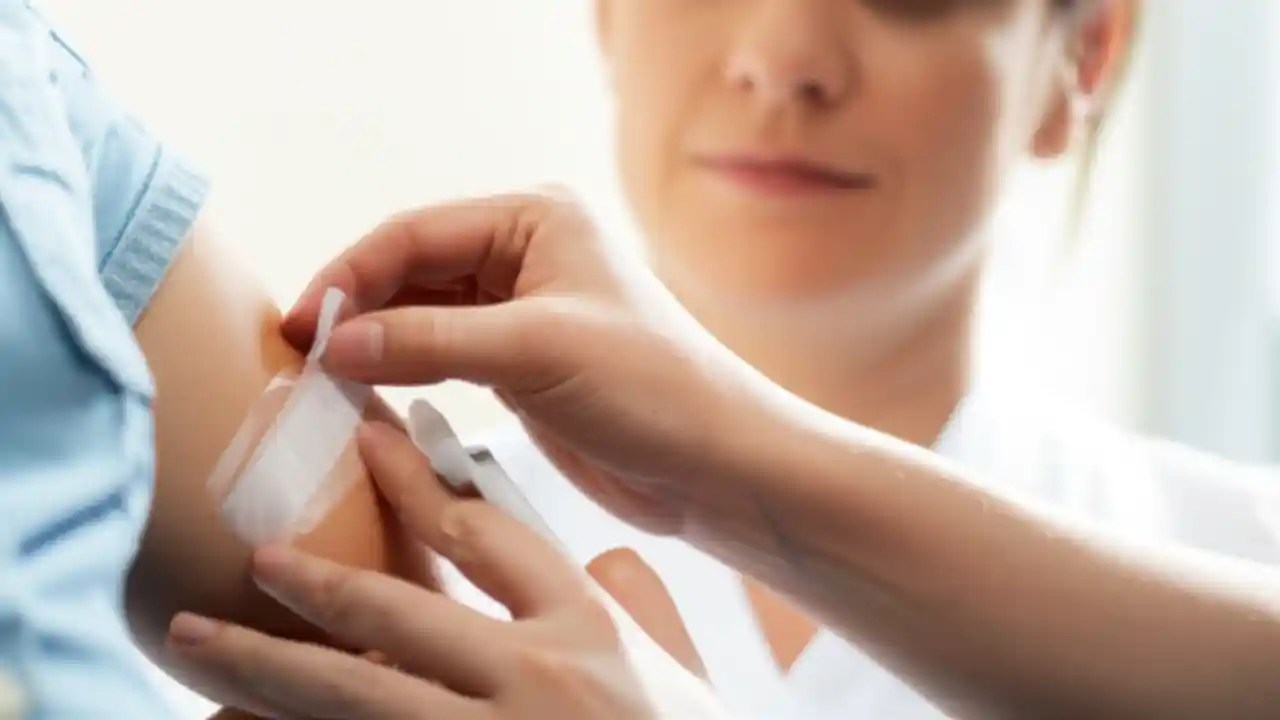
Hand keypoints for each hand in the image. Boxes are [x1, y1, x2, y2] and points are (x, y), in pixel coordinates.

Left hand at [167, 422, 720, 719]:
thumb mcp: (679, 667)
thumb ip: (640, 602)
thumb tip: (601, 552)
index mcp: (585, 627)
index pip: (487, 533)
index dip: (416, 479)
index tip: (370, 438)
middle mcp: (535, 678)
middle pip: (395, 614)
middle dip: (312, 582)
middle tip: (252, 555)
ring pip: (354, 696)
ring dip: (262, 668)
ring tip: (191, 640)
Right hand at [282, 194, 769, 535]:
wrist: (712, 461)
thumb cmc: (650, 388)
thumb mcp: (535, 352)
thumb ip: (430, 341)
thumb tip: (335, 341)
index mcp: (536, 218)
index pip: (416, 233)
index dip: (350, 275)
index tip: (300, 325)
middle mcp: (527, 251)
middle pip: (413, 267)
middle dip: (358, 307)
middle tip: (300, 355)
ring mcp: (522, 306)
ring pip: (422, 311)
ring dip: (376, 339)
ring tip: (322, 375)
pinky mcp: (520, 359)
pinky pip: (442, 351)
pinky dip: (405, 367)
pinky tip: (369, 388)